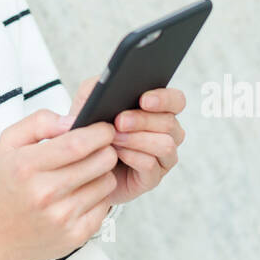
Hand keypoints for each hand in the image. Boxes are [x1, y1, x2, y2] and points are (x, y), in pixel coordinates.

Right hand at [0, 107, 118, 259]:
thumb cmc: (7, 184)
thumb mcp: (9, 143)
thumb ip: (39, 122)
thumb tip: (73, 121)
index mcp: (26, 166)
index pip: (77, 143)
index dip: (99, 132)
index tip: (105, 128)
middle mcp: (44, 193)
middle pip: (100, 161)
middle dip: (106, 149)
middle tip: (99, 148)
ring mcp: (62, 217)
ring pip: (108, 182)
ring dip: (103, 173)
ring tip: (86, 172)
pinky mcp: (76, 235)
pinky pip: (106, 205)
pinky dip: (99, 196)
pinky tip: (83, 193)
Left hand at [65, 76, 186, 205]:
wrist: (82, 164)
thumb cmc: (91, 129)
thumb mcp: (88, 103)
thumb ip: (96, 87)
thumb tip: (107, 82)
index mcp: (158, 110)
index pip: (176, 100)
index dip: (165, 99)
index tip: (144, 100)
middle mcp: (167, 133)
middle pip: (170, 122)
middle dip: (143, 120)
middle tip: (119, 121)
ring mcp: (163, 157)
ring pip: (165, 145)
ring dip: (137, 139)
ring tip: (113, 138)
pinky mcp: (152, 178)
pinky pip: (151, 166)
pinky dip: (132, 157)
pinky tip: (116, 153)